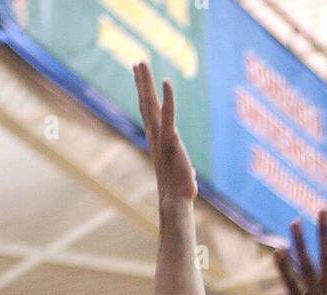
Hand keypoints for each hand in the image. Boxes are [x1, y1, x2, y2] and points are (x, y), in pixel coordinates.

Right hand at [134, 62, 196, 205]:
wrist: (176, 202)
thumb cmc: (179, 191)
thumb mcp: (182, 174)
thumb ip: (184, 168)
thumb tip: (189, 173)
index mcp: (158, 140)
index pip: (149, 113)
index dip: (145, 94)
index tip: (140, 78)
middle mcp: (156, 135)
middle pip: (146, 103)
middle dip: (142, 82)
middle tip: (137, 61)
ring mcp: (161, 137)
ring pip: (151, 105)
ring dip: (146, 83)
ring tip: (141, 63)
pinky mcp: (170, 140)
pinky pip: (169, 115)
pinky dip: (168, 99)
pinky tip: (166, 82)